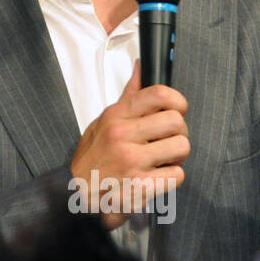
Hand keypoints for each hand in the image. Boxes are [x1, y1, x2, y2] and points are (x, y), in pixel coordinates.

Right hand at [69, 62, 188, 228]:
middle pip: (176, 121)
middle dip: (178, 132)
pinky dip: (171, 177)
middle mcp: (123, 136)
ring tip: (162, 159)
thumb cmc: (92, 157)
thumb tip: (141, 67)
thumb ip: (128, 97)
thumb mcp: (103, 121)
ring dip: (177, 156)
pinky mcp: (141, 186)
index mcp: (116, 116)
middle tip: (167, 140)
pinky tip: (156, 176)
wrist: (77, 193)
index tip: (177, 109)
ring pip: (181, 147)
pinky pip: (177, 175)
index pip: (159, 94)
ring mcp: (132, 161)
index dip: (177, 101)